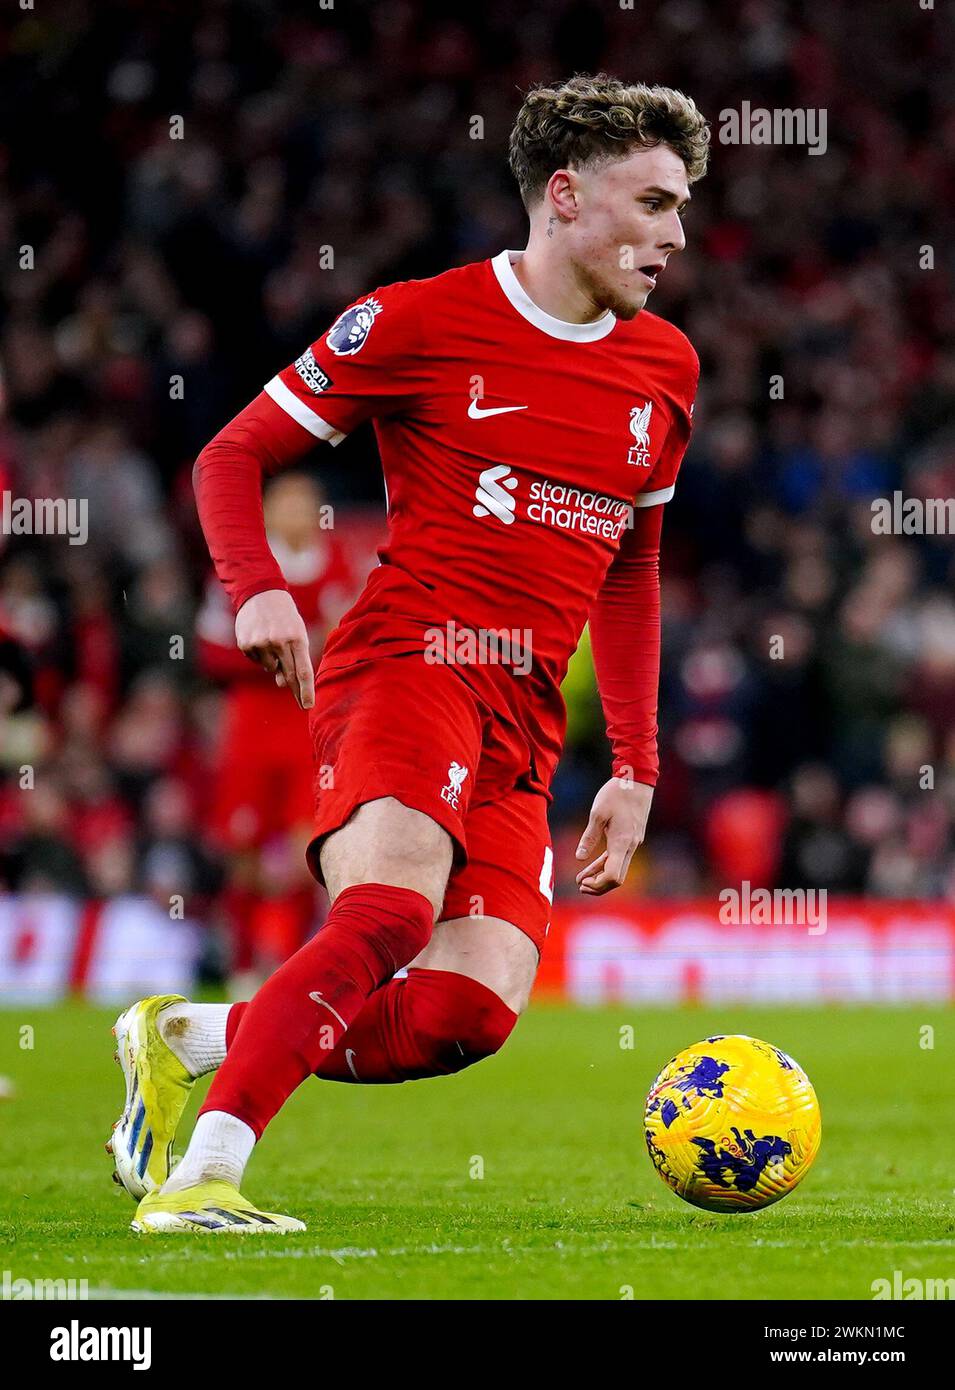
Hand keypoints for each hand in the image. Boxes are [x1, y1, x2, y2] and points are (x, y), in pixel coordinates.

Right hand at [234, 589, 314, 709]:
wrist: (261, 594)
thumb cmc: (285, 617)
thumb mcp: (296, 632)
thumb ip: (294, 657)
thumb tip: (281, 683)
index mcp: (297, 638)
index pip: (302, 671)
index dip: (306, 690)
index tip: (308, 706)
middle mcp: (279, 642)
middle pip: (289, 675)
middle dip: (296, 691)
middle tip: (302, 704)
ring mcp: (261, 644)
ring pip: (270, 669)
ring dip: (274, 663)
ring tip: (274, 642)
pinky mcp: (246, 644)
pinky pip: (256, 661)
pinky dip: (260, 656)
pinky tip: (261, 639)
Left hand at [575, 777, 653, 895]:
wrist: (637, 780)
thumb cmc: (616, 794)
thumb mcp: (598, 813)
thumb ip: (589, 837)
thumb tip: (579, 858)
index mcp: (622, 842)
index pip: (613, 876)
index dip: (597, 884)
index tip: (581, 882)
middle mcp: (631, 846)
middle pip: (617, 878)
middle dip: (598, 885)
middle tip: (579, 886)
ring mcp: (633, 843)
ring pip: (618, 868)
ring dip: (600, 876)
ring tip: (581, 879)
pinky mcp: (632, 837)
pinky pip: (619, 857)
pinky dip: (606, 864)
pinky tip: (591, 865)